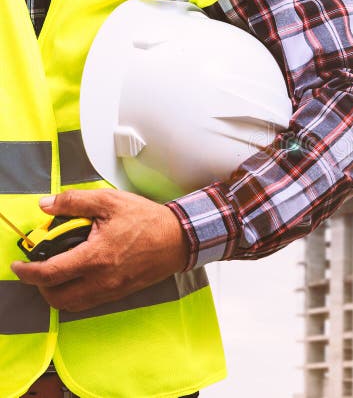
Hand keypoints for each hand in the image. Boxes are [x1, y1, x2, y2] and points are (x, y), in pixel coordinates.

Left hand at [11, 189, 189, 312]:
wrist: (180, 238)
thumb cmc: (149, 221)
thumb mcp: (110, 202)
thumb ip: (74, 201)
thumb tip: (46, 205)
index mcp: (96, 257)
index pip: (49, 274)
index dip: (26, 272)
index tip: (18, 265)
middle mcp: (102, 280)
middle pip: (56, 298)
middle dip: (40, 286)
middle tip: (38, 269)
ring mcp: (112, 290)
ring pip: (72, 305)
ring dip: (58, 293)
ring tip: (58, 274)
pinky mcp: (120, 293)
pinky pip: (89, 302)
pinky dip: (77, 294)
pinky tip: (80, 275)